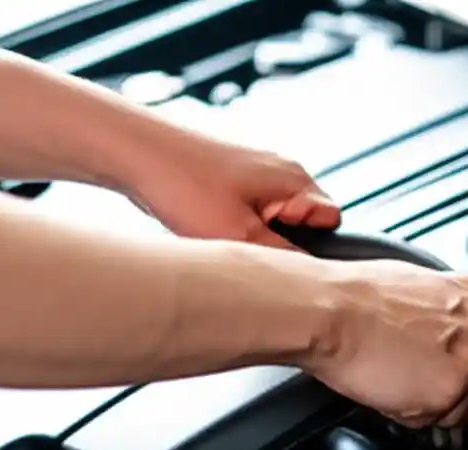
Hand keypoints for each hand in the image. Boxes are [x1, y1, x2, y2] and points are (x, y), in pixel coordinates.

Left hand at [127, 133, 339, 249]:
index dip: (314, 246)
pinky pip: (248, 214)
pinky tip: (207, 229)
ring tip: (222, 237)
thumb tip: (309, 277)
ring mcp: (255, 174)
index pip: (331, 221)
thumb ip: (283, 258)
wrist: (136, 154)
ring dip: (252, 238)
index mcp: (295, 180)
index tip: (286, 260)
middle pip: (302, 225)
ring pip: (272, 222)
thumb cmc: (184, 183)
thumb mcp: (240, 236)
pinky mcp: (231, 180)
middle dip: (280, 244)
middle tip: (249, 253)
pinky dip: (233, 227)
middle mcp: (280, 173)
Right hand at [305, 260, 467, 427]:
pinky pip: (438, 421)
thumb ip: (445, 318)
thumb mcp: (415, 290)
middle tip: (435, 398)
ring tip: (396, 386)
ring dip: (434, 408)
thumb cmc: (351, 298)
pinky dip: (413, 416)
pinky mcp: (448, 391)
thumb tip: (443, 344)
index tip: (460, 379)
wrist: (328, 311)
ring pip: (466, 410)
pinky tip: (389, 393)